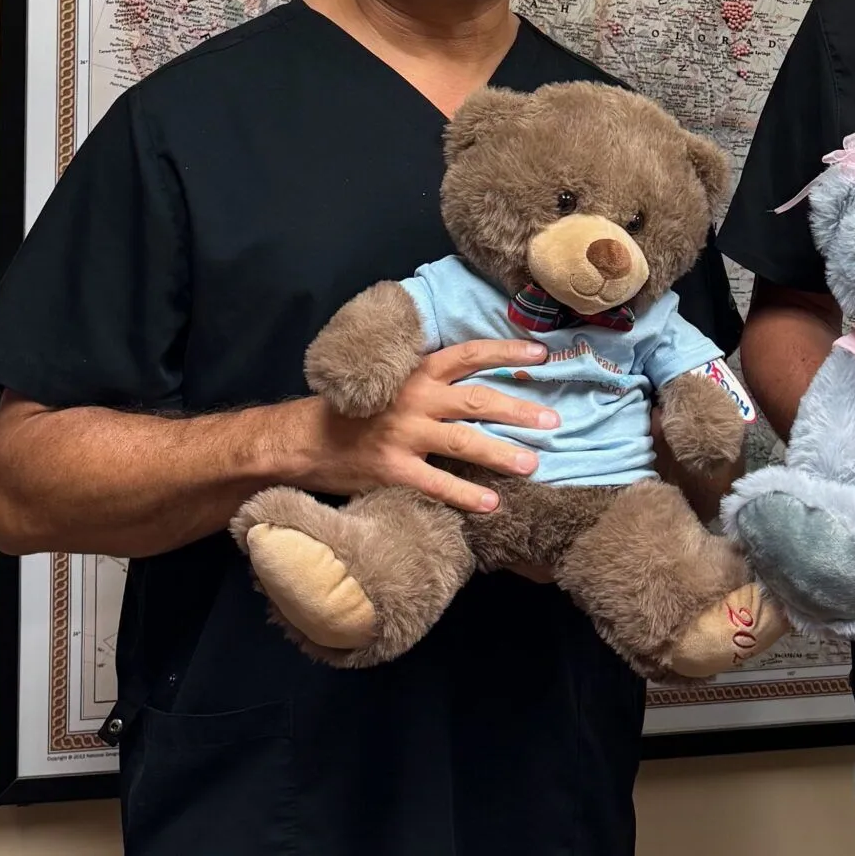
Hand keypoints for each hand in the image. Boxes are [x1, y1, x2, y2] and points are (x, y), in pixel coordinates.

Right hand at [294, 339, 558, 513]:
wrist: (302, 440)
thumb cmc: (353, 411)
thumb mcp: (391, 384)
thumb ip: (429, 382)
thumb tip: (480, 383)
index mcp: (416, 373)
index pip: (469, 354)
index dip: (507, 351)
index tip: (542, 353)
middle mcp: (415, 399)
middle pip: (477, 399)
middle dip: (519, 410)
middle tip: (553, 421)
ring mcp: (404, 435)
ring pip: (464, 440)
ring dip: (502, 453)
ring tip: (532, 464)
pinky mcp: (393, 469)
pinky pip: (437, 483)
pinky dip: (466, 495)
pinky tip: (492, 504)